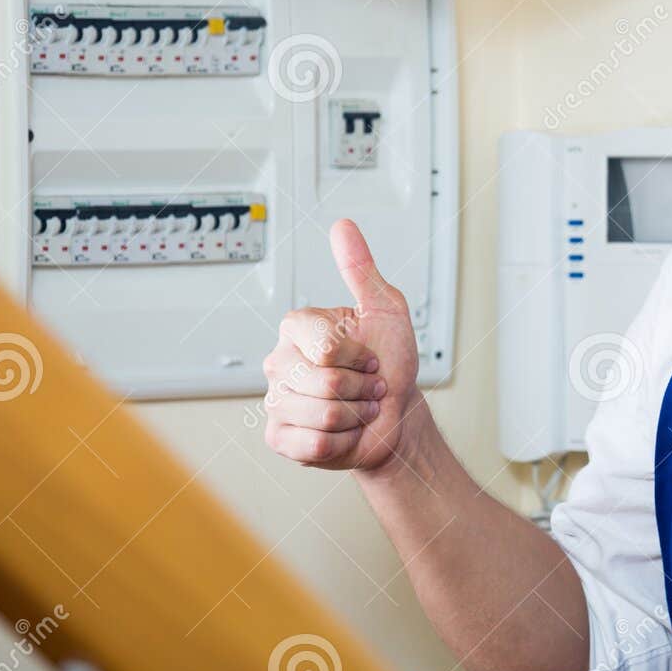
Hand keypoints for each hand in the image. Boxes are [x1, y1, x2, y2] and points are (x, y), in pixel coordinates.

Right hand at [261, 219, 422, 471]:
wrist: (395, 414)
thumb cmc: (390, 362)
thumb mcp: (385, 310)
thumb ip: (361, 270)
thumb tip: (342, 227)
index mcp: (298, 329)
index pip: (325, 347)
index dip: (359, 356)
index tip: (369, 355)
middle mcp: (279, 362)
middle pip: (324, 383)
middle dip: (362, 388)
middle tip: (367, 384)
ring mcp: (276, 400)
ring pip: (321, 415)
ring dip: (356, 414)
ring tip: (358, 406)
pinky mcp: (279, 436)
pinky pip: (312, 444)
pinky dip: (342, 441)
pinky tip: (344, 431)